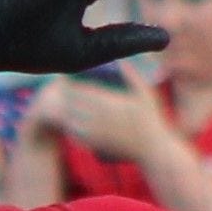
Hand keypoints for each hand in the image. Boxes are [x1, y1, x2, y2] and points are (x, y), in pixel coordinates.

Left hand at [40, 66, 171, 162]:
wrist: (151, 151)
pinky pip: (76, 134)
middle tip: (60, 87)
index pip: (81, 91)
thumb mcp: (145, 94)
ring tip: (62, 102)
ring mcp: (96, 133)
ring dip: (65, 111)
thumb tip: (120, 59)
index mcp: (108, 104)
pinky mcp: (95, 144)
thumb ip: (132, 75)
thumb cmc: (151, 120)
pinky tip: (69, 120)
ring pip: (70, 120)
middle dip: (64, 95)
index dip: (69, 83)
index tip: (64, 76)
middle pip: (72, 104)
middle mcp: (99, 119)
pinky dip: (70, 126)